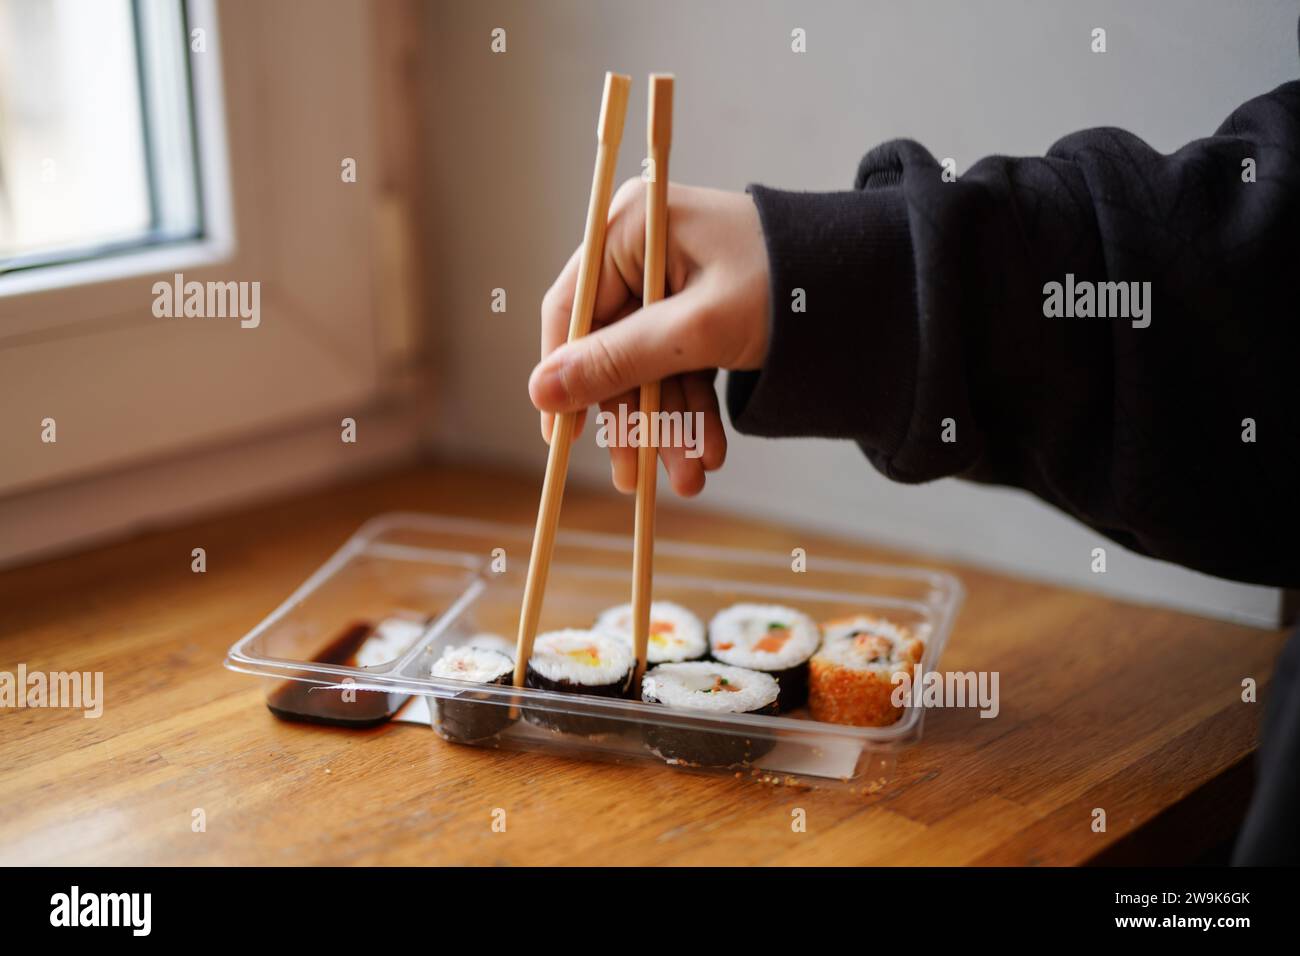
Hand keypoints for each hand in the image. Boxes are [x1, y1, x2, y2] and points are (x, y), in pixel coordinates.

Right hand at [530, 180, 769, 495]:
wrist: (876, 286)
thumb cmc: (788, 286)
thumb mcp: (698, 330)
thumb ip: (618, 361)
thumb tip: (541, 392)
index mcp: (631, 227)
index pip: (570, 308)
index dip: (562, 374)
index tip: (560, 436)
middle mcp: (643, 249)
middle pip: (611, 348)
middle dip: (633, 417)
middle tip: (635, 478)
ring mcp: (672, 282)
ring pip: (649, 368)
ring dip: (667, 427)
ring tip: (689, 479)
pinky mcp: (700, 311)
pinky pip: (681, 367)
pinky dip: (694, 411)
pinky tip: (710, 453)